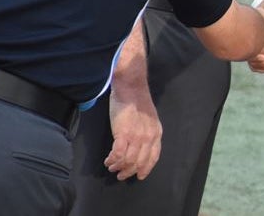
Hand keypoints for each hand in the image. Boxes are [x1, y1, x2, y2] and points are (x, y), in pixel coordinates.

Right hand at [102, 29, 161, 181]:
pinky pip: (118, 154)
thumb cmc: (136, 100)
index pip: (153, 157)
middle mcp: (148, 137)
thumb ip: (146, 131)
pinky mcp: (124, 134)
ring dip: (118, 166)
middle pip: (139, 162)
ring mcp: (137, 136)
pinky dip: (112, 160)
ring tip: (111, 166)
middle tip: (120, 174)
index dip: (146, 168)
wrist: (130, 88)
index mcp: (156, 133)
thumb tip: (139, 145)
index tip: (139, 175)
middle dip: (129, 171)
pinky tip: (108, 160)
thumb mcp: (148, 118)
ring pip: (128, 161)